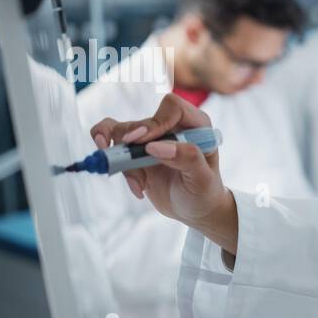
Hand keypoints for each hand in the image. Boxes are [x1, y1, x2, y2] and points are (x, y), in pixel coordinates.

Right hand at [89, 93, 236, 251]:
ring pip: (121, 135)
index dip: (156, 123)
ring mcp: (151, 138)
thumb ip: (186, 158)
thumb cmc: (205, 192)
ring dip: (121, 161)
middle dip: (129, 147)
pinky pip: (113, 147)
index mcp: (195, 125)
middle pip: (139, 124)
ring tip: (139, 185)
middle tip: (128, 165)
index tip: (146, 145)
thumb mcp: (202, 179)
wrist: (196, 210)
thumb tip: (153, 146)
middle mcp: (171, 126)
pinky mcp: (136, 152)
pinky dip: (113, 164)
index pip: (172, 107)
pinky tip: (136, 187)